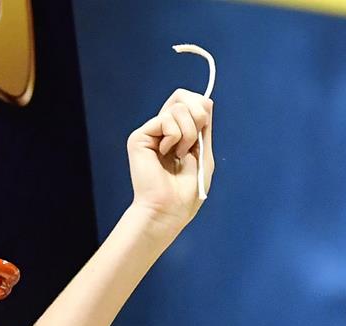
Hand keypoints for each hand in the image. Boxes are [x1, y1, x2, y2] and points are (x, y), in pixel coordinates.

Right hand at [124, 87, 213, 228]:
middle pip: (183, 96)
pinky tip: (166, 154)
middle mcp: (162, 129)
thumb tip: (206, 100)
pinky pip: (166, 120)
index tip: (203, 130)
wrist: (169, 209)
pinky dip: (174, 137)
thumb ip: (204, 127)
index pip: (191, 101)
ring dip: (188, 134)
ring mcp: (151, 132)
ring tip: (178, 155)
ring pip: (178, 108)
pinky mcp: (139, 137)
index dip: (201, 107)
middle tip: (193, 142)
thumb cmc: (187, 191)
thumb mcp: (204, 153)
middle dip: (198, 116)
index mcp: (178, 133)